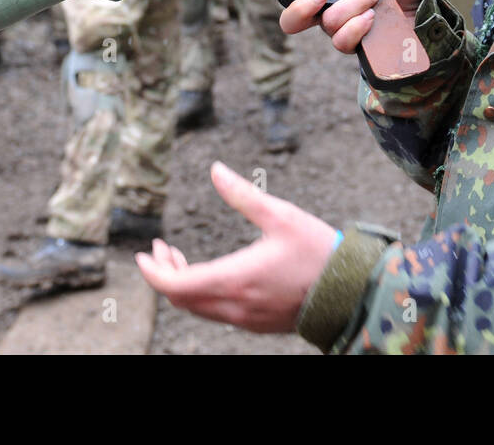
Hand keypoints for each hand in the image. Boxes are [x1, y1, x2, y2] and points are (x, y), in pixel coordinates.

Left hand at [135, 162, 337, 332]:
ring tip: (179, 258)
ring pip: (197, 308)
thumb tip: (215, 169)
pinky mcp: (256, 324)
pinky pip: (216, 313)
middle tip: (161, 249)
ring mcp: (245, 319)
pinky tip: (211, 274)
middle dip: (164, 274)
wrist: (350, 292)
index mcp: (233, 279)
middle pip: (181, 298)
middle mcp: (234, 306)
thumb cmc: (317, 251)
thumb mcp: (280, 215)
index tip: (144, 253)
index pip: (174, 285)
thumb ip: (243, 194)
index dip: (152, 271)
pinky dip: (201, 294)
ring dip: (182, 284)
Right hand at [278, 0, 422, 54]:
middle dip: (304, 3)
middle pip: (291, 12)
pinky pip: (341, 41)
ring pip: (326, 22)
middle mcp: (325, 5)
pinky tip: (371, 16)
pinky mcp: (351, 43)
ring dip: (350, 6)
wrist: (419, 8)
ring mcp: (336, 26)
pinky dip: (356, 27)